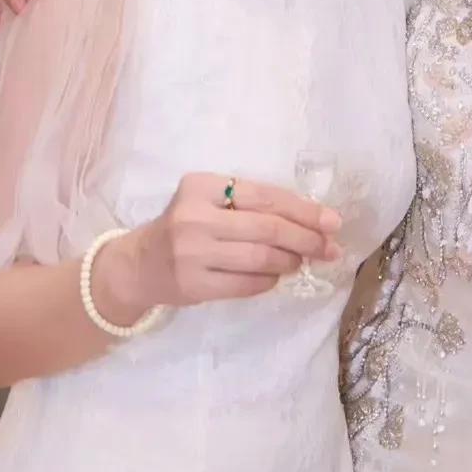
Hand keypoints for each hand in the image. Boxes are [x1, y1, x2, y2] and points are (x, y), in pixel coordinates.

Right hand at [106, 173, 343, 312]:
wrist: (139, 265)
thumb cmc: (185, 227)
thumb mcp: (209, 202)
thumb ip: (250, 205)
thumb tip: (312, 220)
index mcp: (202, 185)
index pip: (265, 195)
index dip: (304, 209)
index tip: (332, 221)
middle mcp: (195, 216)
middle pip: (267, 227)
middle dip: (306, 238)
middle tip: (330, 248)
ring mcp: (192, 252)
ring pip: (260, 257)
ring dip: (290, 261)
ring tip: (301, 262)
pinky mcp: (194, 285)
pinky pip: (247, 284)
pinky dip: (270, 281)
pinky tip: (276, 277)